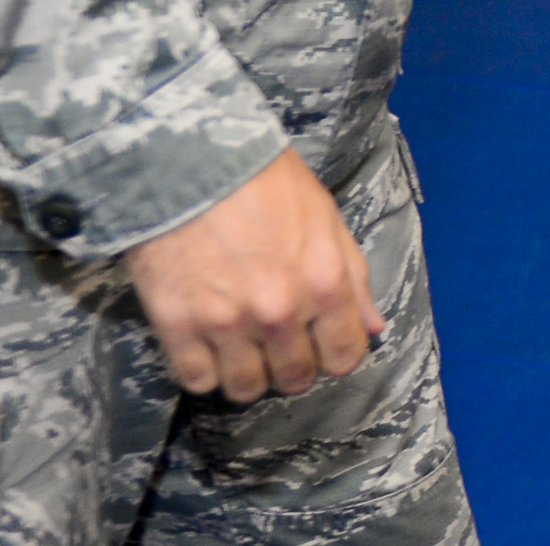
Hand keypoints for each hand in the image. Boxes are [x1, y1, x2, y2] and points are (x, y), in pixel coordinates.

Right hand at [123, 148, 384, 402]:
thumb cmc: (262, 179)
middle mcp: (280, 312)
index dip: (335, 353)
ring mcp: (227, 323)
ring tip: (241, 346)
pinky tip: (207, 344)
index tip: (320, 343)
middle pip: (295, 378)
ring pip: (246, 389)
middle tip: (277, 342)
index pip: (344, 356)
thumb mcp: (325, 215)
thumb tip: (372, 328)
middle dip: (292, 366)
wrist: (186, 159)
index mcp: (324, 282)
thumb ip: (353, 276)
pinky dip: (204, 371)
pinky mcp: (177, 326)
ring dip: (248, 374)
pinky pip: (198, 381)